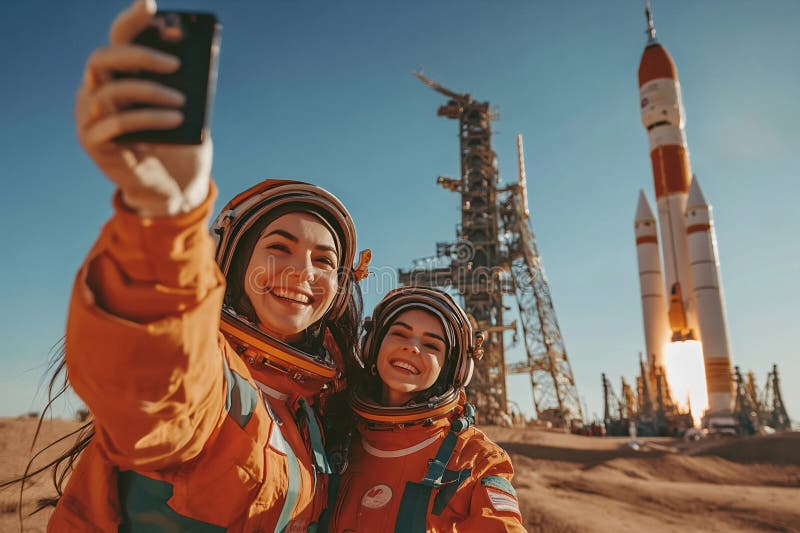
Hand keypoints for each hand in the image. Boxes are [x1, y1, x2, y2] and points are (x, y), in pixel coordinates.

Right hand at [75, 0, 211, 216]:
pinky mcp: (96, 143)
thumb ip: (182, 83)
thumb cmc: (180, 142)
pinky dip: (149, 118)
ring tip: (181, 99)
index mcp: (118, 75)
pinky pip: (117, 122)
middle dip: (139, 55)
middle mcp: (96, 91)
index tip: (151, 5)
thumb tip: (191, 57)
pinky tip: (175, 119)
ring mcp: (91, 117)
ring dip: (150, 91)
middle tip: (176, 63)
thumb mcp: (186, 107)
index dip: (132, 21)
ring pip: (111, 89)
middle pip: (103, 57)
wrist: (174, 186)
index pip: (118, 39)